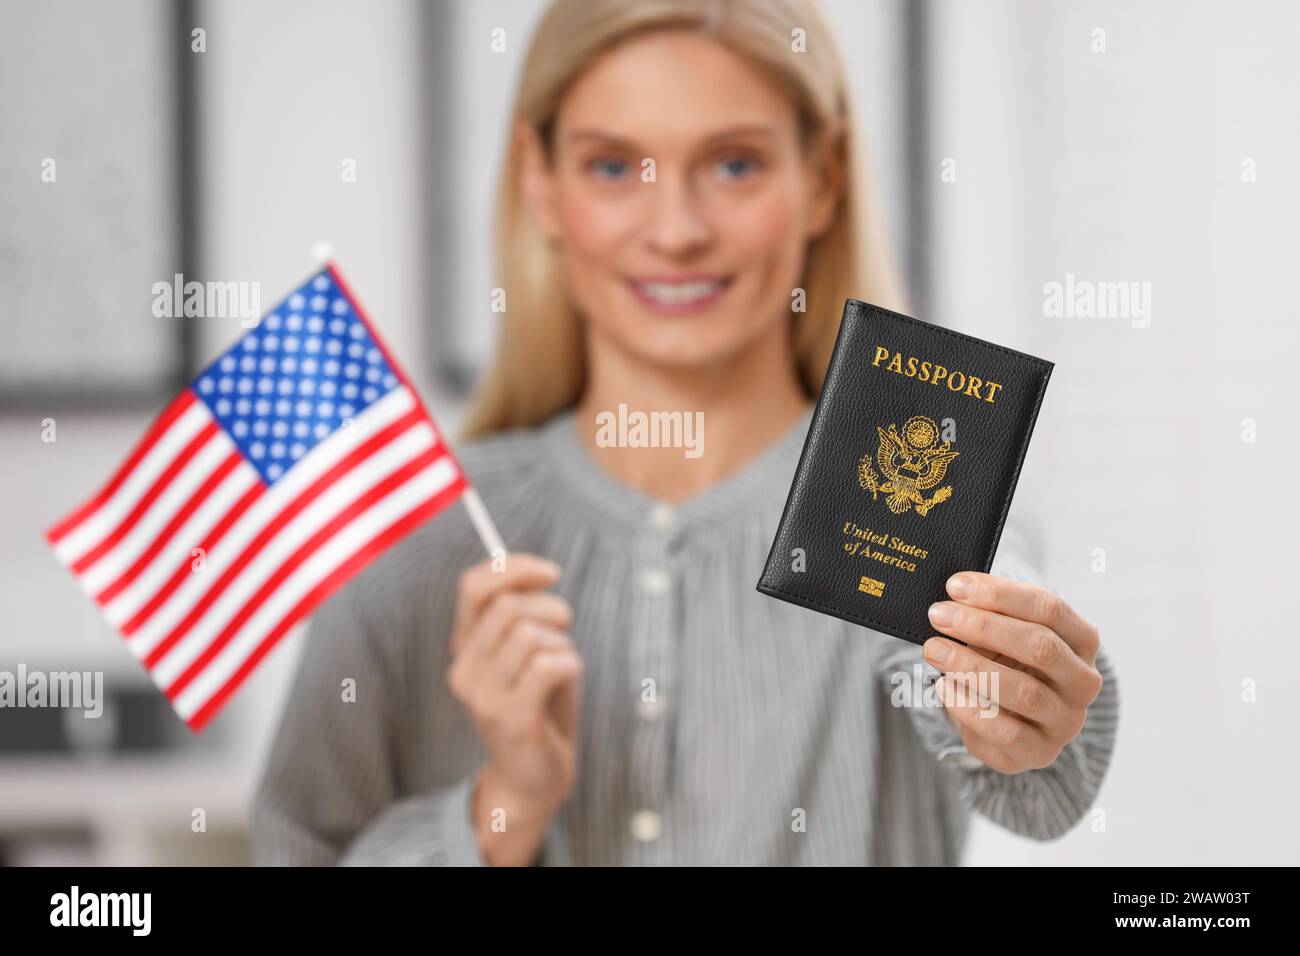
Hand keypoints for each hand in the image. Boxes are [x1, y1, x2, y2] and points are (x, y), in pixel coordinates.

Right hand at [446, 553, 582, 863]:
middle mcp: (464, 668)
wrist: (535, 777)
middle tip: (566, 630)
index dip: (514, 568)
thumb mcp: (527, 653)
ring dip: (562, 643)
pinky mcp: (508, 718)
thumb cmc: (540, 706)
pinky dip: (571, 663)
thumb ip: (523, 615)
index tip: (551, 573)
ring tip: (563, 665)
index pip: (473, 586)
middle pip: (509, 606)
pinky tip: (570, 677)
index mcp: (465, 645)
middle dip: (552, 610)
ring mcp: (482, 696)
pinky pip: (548, 665)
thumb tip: (537, 573)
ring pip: (530, 635)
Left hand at [922, 571, 1103, 773]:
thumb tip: (955, 592)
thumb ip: (989, 613)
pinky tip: (944, 687)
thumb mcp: (1003, 633)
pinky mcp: (1040, 752)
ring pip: (1024, 692)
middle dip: (983, 627)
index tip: (955, 586)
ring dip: (971, 666)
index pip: (1049, 608)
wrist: (1009, 718)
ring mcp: (1066, 721)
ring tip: (934, 650)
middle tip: (939, 615)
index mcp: (1082, 641)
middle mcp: (1083, 682)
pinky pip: (1006, 731)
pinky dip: (969, 706)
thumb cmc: (1005, 661)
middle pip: (1040, 647)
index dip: (1000, 594)